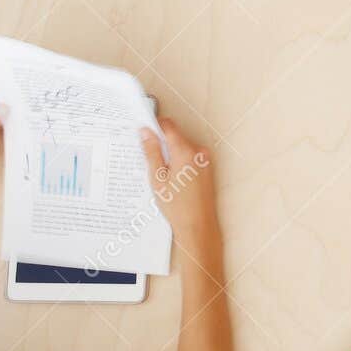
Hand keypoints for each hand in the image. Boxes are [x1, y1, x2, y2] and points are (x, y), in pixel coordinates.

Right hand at [140, 118, 218, 243]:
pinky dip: (179, 161)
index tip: (143, 132)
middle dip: (161, 144)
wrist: (199, 225)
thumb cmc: (177, 206)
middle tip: (148, 159)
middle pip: (175, 136)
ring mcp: (206, 160)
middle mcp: (199, 152)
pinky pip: (190, 157)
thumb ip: (151, 152)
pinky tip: (172, 178)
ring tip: (160, 174)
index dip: (154, 126)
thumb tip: (145, 132)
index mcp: (186, 151)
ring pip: (182, 147)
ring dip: (170, 154)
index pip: (168, 125)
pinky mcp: (208, 168)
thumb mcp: (157, 178)